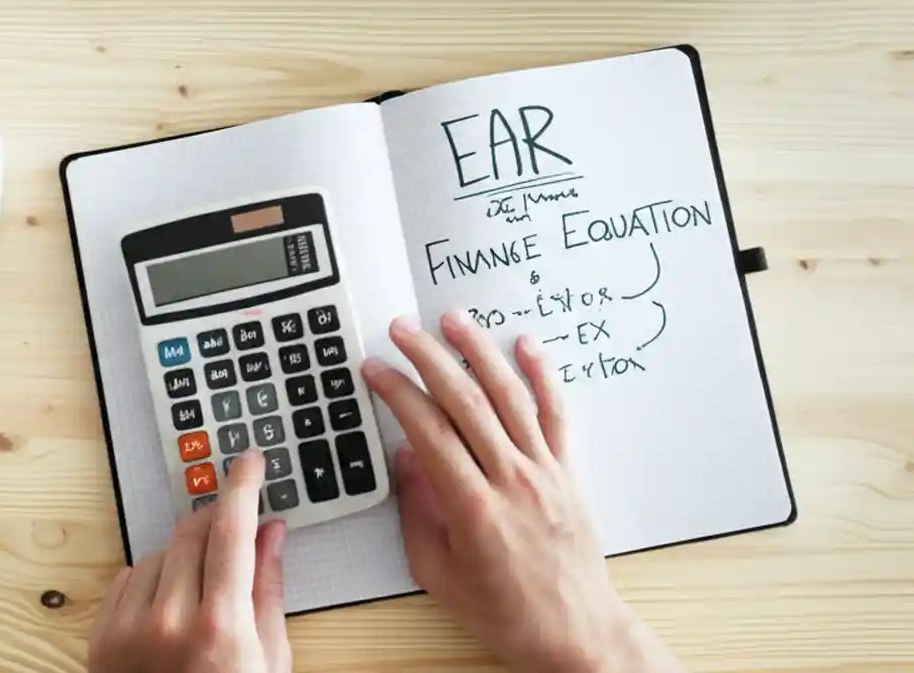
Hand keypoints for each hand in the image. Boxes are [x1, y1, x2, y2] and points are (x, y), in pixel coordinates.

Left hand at [88, 450, 291, 672]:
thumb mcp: (269, 660)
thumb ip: (268, 587)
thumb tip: (273, 531)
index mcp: (220, 627)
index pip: (232, 529)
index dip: (243, 485)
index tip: (249, 459)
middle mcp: (169, 621)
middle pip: (192, 533)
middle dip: (217, 521)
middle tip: (237, 527)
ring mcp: (128, 631)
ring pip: (159, 554)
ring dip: (185, 558)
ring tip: (204, 599)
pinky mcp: (101, 640)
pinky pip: (128, 579)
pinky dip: (152, 582)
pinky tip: (171, 613)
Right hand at [362, 311, 685, 672]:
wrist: (575, 632)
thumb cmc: (506, 614)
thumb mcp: (439, 575)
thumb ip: (418, 513)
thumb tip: (407, 460)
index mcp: (473, 507)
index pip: (428, 430)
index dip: (397, 392)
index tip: (376, 370)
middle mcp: (511, 479)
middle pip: (464, 401)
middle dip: (428, 358)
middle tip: (402, 330)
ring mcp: (544, 471)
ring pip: (509, 396)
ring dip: (478, 352)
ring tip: (453, 319)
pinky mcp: (567, 471)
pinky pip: (556, 413)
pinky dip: (542, 375)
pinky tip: (527, 345)